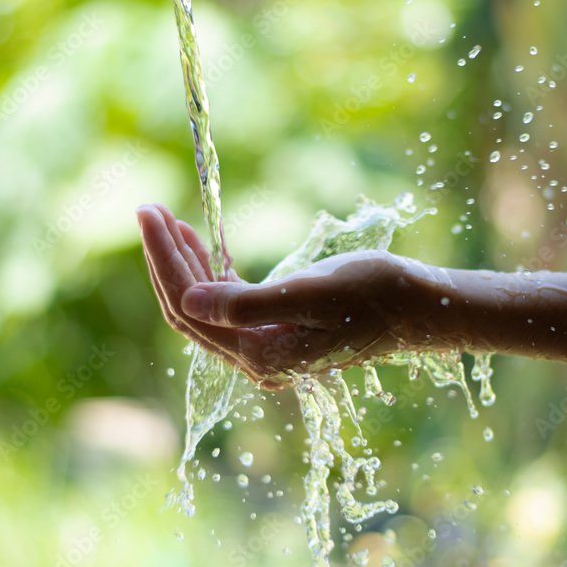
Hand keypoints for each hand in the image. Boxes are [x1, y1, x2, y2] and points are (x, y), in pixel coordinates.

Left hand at [137, 204, 436, 388]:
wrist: (418, 305)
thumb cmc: (373, 294)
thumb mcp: (311, 293)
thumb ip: (247, 303)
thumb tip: (187, 302)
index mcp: (261, 354)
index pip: (190, 310)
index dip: (163, 261)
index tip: (149, 213)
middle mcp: (256, 357)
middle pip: (189, 310)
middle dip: (165, 260)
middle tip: (148, 210)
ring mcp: (265, 344)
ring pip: (204, 306)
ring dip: (184, 264)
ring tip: (167, 220)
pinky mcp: (277, 327)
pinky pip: (228, 302)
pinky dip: (210, 271)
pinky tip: (202, 244)